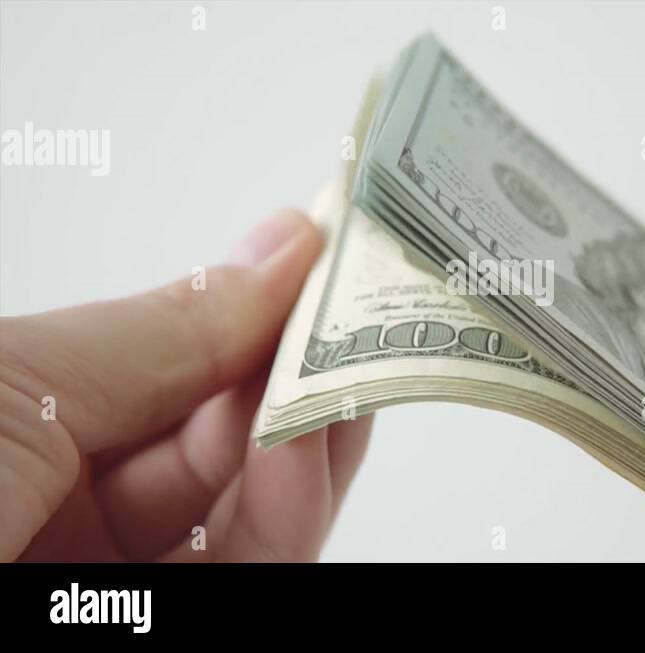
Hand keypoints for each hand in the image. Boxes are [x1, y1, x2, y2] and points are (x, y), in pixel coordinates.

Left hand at [0, 209, 370, 561]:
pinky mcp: (173, 619)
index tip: (325, 256)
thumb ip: (161, 331)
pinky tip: (311, 443)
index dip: (247, 307)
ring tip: (350, 373)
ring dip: (311, 435)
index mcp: (23, 418)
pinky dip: (295, 509)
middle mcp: (68, 498)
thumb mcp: (13, 379)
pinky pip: (254, 564)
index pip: (164, 359)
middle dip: (296, 368)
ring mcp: (118, 568)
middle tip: (364, 313)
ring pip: (251, 503)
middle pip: (221, 430)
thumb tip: (286, 253)